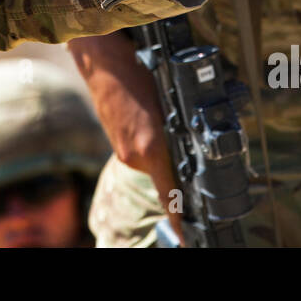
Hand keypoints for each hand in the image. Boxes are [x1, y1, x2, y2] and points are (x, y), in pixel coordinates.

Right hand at [68, 34, 183, 241]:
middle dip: (181, 168)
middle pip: (168, 177)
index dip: (181, 222)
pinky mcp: (119, 146)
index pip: (171, 196)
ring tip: (167, 123)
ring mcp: (126, 153)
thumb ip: (180, 133)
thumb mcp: (169, 101)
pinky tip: (153, 120)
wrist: (102, 62)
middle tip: (192, 153)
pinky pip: (144, 154)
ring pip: (157, 164)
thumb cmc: (137, 73)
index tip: (188, 238)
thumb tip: (198, 151)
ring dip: (166, 152)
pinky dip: (153, 144)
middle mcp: (137, 156)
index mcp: (153, 148)